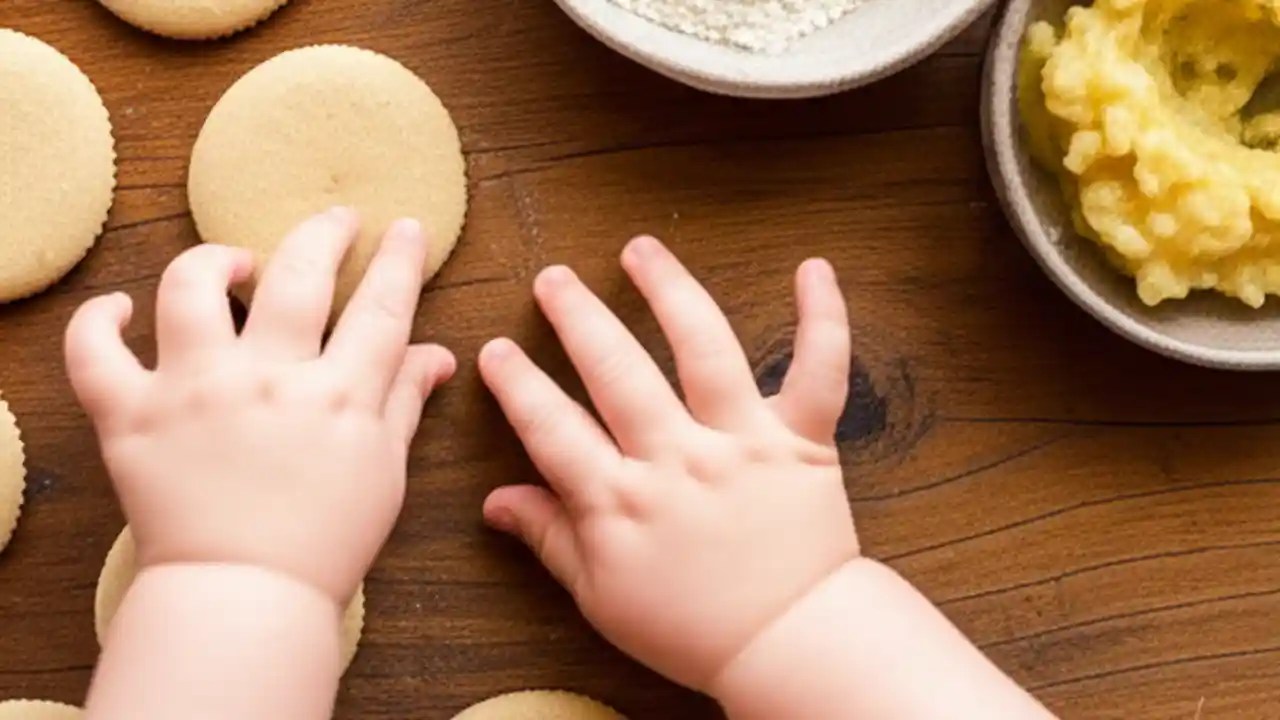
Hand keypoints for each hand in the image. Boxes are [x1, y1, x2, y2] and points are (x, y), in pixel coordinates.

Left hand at [65, 208, 454, 604]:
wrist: (245, 597)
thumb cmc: (324, 541)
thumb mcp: (383, 470)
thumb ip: (404, 401)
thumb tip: (437, 354)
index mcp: (338, 397)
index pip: (381, 307)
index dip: (399, 260)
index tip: (404, 228)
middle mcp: (267, 380)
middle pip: (299, 274)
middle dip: (324, 232)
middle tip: (337, 218)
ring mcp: (194, 392)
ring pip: (192, 287)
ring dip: (217, 260)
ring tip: (235, 264)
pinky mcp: (131, 417)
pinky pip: (96, 351)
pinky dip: (99, 319)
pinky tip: (122, 307)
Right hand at [479, 236, 857, 690]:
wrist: (789, 644)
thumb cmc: (692, 627)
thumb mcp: (602, 595)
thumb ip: (549, 539)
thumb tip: (494, 501)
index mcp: (622, 502)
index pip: (553, 430)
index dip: (518, 386)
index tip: (494, 351)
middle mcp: (678, 460)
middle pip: (617, 372)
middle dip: (578, 318)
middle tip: (553, 278)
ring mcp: (743, 443)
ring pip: (703, 348)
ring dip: (669, 289)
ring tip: (640, 248)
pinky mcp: (802, 440)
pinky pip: (819, 371)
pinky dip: (823, 317)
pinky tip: (812, 267)